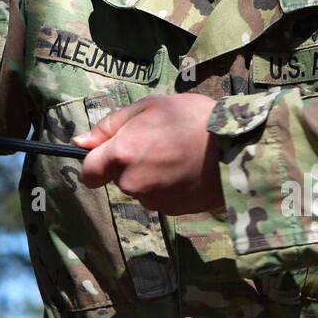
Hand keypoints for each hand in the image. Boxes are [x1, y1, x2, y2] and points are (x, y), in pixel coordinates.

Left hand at [73, 93, 222, 214]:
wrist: (238, 148)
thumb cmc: (193, 118)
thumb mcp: (150, 106)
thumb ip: (110, 125)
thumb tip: (79, 143)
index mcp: (122, 154)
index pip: (89, 172)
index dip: (97, 162)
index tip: (113, 151)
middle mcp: (132, 183)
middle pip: (117, 179)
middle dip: (130, 164)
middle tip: (158, 142)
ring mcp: (153, 200)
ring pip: (139, 189)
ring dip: (150, 176)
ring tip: (177, 154)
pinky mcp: (172, 211)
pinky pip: (159, 198)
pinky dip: (168, 187)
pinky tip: (186, 170)